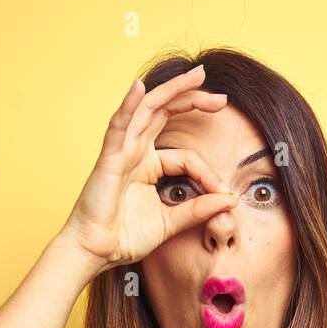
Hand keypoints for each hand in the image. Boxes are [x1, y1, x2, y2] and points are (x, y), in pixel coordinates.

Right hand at [56, 65, 238, 274]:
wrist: (96, 252)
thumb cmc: (125, 238)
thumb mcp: (171, 222)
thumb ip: (199, 210)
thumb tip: (230, 200)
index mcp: (148, 166)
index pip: (186, 158)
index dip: (208, 173)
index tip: (225, 194)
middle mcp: (135, 152)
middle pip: (166, 114)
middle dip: (194, 100)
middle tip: (222, 98)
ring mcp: (122, 151)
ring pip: (148, 109)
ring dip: (172, 89)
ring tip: (197, 75)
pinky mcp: (109, 158)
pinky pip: (118, 126)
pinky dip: (128, 105)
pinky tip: (138, 87)